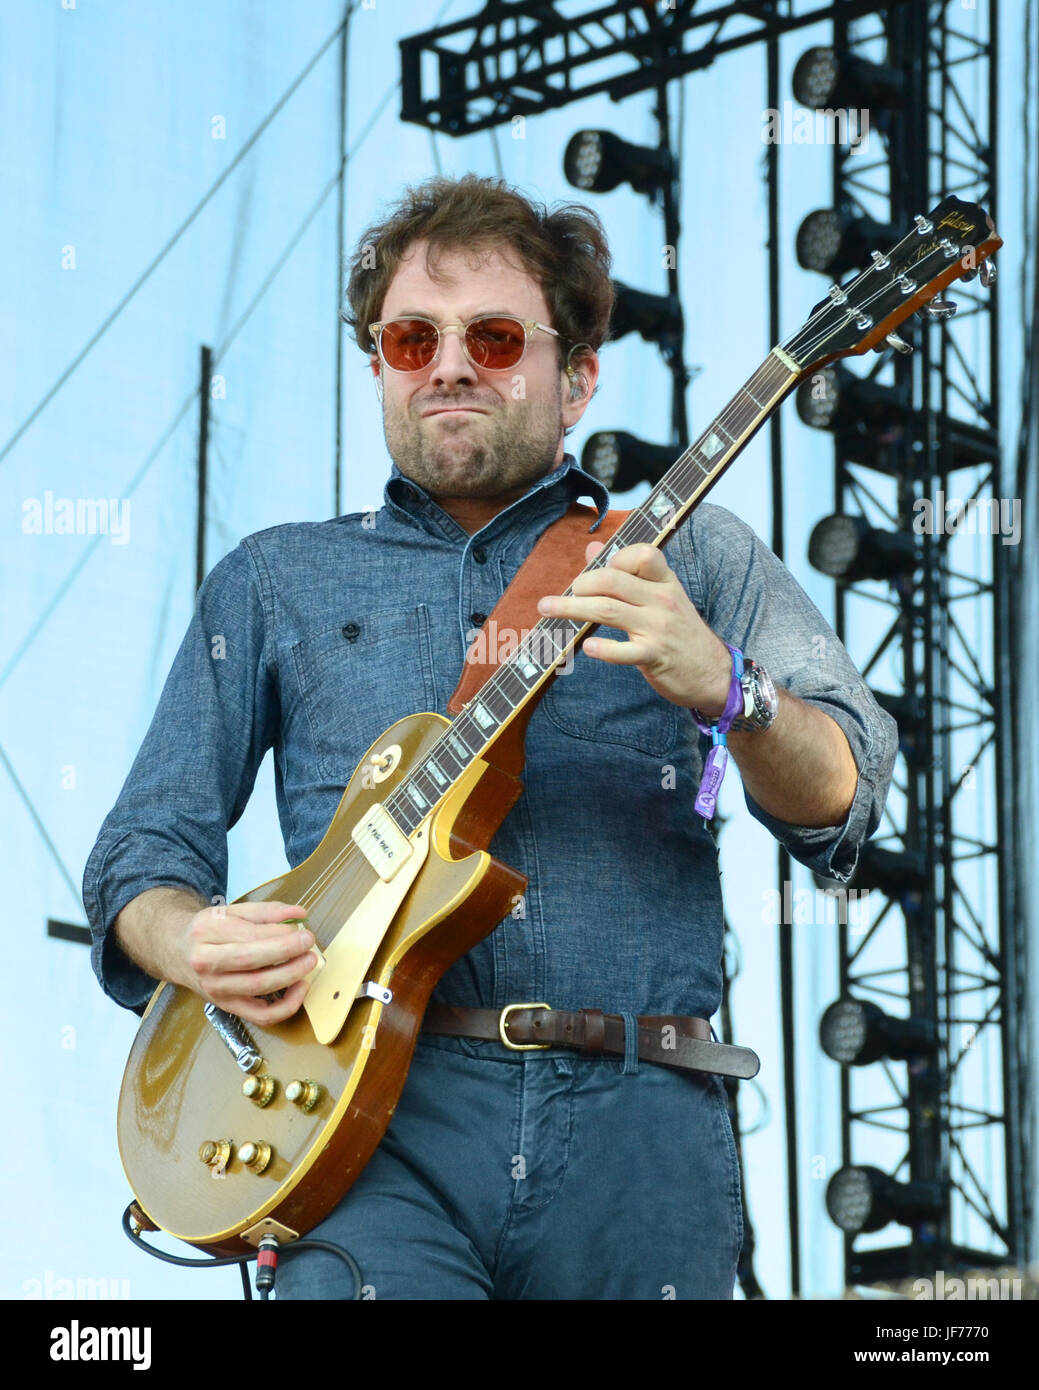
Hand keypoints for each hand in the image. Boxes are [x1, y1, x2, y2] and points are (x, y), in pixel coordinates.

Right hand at [175, 899, 316, 1024]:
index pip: (250, 936)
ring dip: (291, 976)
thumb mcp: (231, 911)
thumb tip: (299, 914)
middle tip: (309, 944)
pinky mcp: (226, 1007)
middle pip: (252, 962)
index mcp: (207, 933)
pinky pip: (261, 1016)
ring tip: (308, 962)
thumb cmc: (209, 930)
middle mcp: (206, 963)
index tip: (301, 930)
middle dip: (287, 953)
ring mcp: (215, 989)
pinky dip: (286, 1006)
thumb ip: (266, 911)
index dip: (281, 934)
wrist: (176, 951)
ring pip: (258, 988)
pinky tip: (300, 988)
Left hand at [536, 541, 733, 712]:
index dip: (614, 558)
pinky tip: (587, 648)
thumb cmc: (680, 631)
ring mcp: (659, 628)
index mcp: (665, 581)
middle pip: (614, 580)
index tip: (596, 571)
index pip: (641, 554)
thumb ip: (628, 573)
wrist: (713, 672)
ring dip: (572, 608)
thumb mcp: (662, 596)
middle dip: (582, 583)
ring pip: (609, 610)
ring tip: (548, 609)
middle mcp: (662, 600)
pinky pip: (625, 651)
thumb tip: (591, 549)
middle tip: (566, 592)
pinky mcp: (655, 656)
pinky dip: (604, 649)